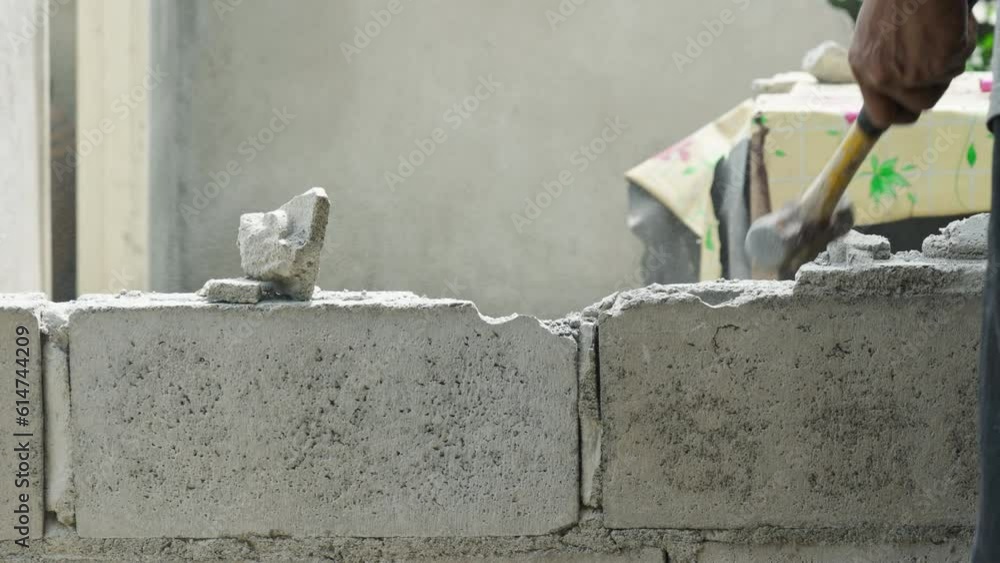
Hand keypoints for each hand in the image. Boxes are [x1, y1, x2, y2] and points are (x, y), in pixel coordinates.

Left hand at [849, 0, 976, 126]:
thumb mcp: (875, 35)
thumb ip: (882, 63)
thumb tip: (897, 88)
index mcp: (864, 69)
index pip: (881, 115)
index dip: (901, 114)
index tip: (910, 111)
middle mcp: (883, 78)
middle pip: (920, 105)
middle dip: (934, 86)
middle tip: (939, 62)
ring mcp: (911, 75)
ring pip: (943, 83)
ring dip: (948, 61)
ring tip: (938, 31)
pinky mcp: (938, 65)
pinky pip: (960, 61)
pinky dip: (962, 41)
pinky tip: (949, 20)